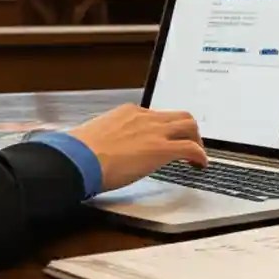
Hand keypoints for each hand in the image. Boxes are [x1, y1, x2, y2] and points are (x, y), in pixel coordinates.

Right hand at [69, 104, 207, 191]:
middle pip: (179, 115)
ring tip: (197, 155)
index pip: (156, 116)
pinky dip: (200, 156)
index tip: (165, 138)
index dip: (165, 129)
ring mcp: (154, 131)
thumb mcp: (96, 136)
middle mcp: (144, 117)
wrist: (78, 158)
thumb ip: (108, 139)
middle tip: (189, 143)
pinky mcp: (161, 149)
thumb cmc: (80, 152)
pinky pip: (191, 148)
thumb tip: (105, 150)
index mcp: (128, 113)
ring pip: (189, 125)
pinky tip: (200, 165)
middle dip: (188, 130)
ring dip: (197, 140)